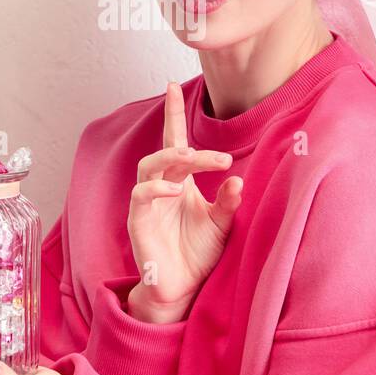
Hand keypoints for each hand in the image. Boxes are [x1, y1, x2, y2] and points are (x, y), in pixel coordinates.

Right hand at [127, 79, 242, 320]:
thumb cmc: (199, 254)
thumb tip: (238, 179)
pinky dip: (157, 189)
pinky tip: (176, 191)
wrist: (183, 289)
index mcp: (180, 182)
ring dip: (170, 160)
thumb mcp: (222, 225)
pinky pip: (141, 196)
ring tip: (192, 161)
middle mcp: (161, 187)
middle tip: (217, 157)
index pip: (174, 142)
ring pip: (148, 167)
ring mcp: (147, 203)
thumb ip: (229, 203)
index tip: (173, 86)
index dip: (172, 115)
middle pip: (165, 152)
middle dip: (187, 146)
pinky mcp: (138, 221)